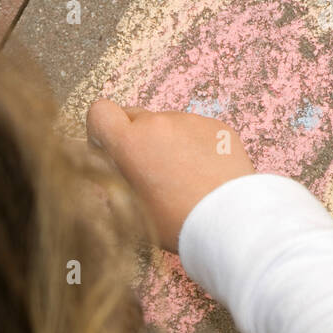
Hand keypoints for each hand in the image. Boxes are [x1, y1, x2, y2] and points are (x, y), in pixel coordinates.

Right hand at [85, 99, 255, 251]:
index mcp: (130, 143)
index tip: (110, 150)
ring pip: (166, 124)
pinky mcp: (217, 126)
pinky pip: (195, 129)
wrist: (232, 221)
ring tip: (183, 178)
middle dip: (135, 138)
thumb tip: (110, 169)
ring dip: (167, 142)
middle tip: (149, 171)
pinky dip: (194, 145)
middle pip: (134, 117)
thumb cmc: (177, 221)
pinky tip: (204, 173)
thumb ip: (117, 180)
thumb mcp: (132, 208)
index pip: (100, 111)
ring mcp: (190, 121)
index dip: (101, 129)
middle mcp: (158, 123)